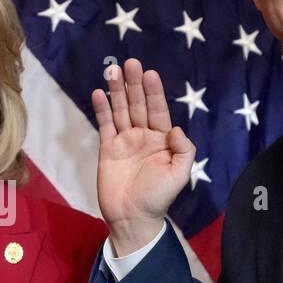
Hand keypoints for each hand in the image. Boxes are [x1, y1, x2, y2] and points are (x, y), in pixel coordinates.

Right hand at [91, 59, 196, 255]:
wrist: (133, 219)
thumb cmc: (158, 199)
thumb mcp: (180, 175)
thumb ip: (183, 150)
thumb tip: (175, 128)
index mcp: (162, 140)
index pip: (158, 110)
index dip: (154, 92)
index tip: (149, 73)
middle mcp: (143, 136)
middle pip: (137, 105)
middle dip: (134, 84)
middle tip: (130, 63)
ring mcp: (124, 142)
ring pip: (120, 111)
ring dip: (116, 91)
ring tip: (112, 71)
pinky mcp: (108, 150)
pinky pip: (104, 126)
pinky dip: (102, 110)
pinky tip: (98, 94)